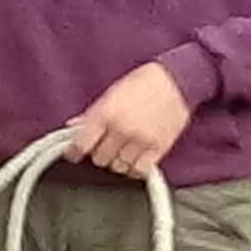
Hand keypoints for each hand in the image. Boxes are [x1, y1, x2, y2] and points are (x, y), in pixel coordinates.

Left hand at [68, 62, 193, 178]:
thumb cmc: (143, 83)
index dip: (73, 151)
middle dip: (99, 153)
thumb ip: (92, 114)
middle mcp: (122, 129)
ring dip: (117, 161)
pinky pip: (140, 170)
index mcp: (106, 113)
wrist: (177, 80)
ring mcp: (141, 140)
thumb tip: (73, 128)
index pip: (81, 144)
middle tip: (104, 145)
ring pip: (118, 167)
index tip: (73, 153)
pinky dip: (134, 168)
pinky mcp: (159, 148)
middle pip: (99, 159)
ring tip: (121, 150)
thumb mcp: (111, 93)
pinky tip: (134, 159)